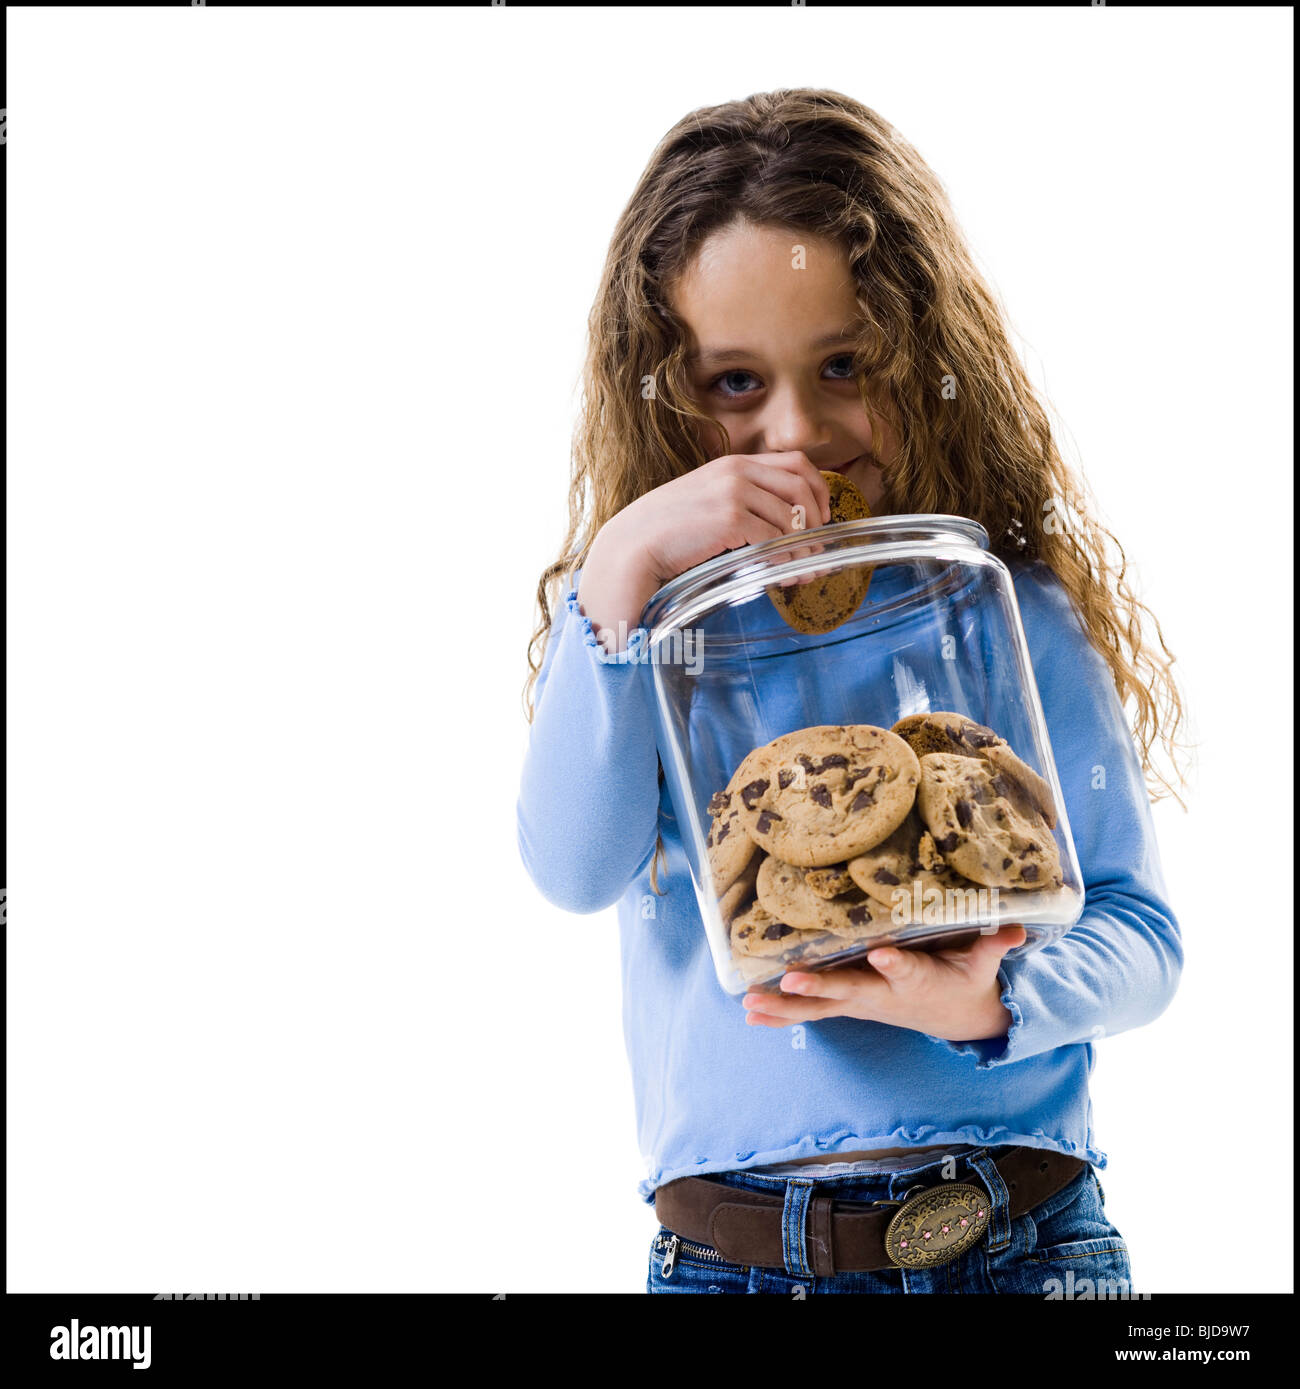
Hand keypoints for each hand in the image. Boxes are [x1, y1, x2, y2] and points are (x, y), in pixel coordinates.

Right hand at [576, 452, 831, 648]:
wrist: (633, 545)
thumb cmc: (667, 531)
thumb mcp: (706, 499)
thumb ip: (740, 499)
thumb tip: (782, 523)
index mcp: (733, 463)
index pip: (796, 463)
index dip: (818, 489)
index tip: (820, 516)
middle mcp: (736, 471)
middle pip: (802, 486)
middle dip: (817, 519)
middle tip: (817, 547)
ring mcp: (733, 493)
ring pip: (791, 518)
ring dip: (803, 549)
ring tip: (801, 572)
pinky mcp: (729, 520)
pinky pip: (774, 540)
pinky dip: (785, 561)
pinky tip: (782, 576)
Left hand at [741, 925, 1027, 1041]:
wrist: (957, 1020)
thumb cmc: (966, 979)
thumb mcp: (983, 965)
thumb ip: (994, 946)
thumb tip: (1018, 929)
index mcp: (918, 980)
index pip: (907, 970)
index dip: (896, 964)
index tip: (883, 955)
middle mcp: (883, 995)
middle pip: (849, 991)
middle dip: (821, 987)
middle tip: (791, 980)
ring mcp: (861, 1004)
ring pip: (820, 1006)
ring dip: (785, 1005)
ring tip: (750, 1005)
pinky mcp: (848, 1006)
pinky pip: (810, 1012)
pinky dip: (780, 1014)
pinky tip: (749, 1015)